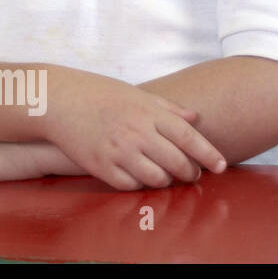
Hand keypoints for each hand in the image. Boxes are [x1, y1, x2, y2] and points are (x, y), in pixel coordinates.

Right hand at [46, 71, 226, 190]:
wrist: (57, 99)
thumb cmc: (97, 93)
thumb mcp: (135, 93)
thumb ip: (167, 107)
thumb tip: (195, 119)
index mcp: (147, 112)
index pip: (189, 138)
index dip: (209, 155)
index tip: (221, 166)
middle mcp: (136, 133)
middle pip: (178, 163)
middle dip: (190, 173)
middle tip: (191, 174)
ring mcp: (118, 151)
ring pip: (157, 179)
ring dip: (165, 180)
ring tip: (164, 175)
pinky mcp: (100, 166)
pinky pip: (130, 185)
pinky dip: (138, 183)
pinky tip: (137, 175)